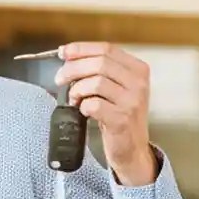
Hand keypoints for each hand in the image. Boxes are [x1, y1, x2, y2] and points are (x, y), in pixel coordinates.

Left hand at [54, 42, 156, 185]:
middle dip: (73, 69)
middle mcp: (138, 83)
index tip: (63, 52)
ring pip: (96, 82)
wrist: (132, 149)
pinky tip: (84, 111)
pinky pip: (94, 104)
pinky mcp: (122, 119)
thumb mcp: (117, 88)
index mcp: (138, 69)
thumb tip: (68, 55)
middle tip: (60, 78)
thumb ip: (99, 71)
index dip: (81, 49)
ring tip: (74, 98)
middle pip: (99, 63)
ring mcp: (132, 101)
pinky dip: (83, 106)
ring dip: (77, 89)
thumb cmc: (119, 116)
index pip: (106, 49)